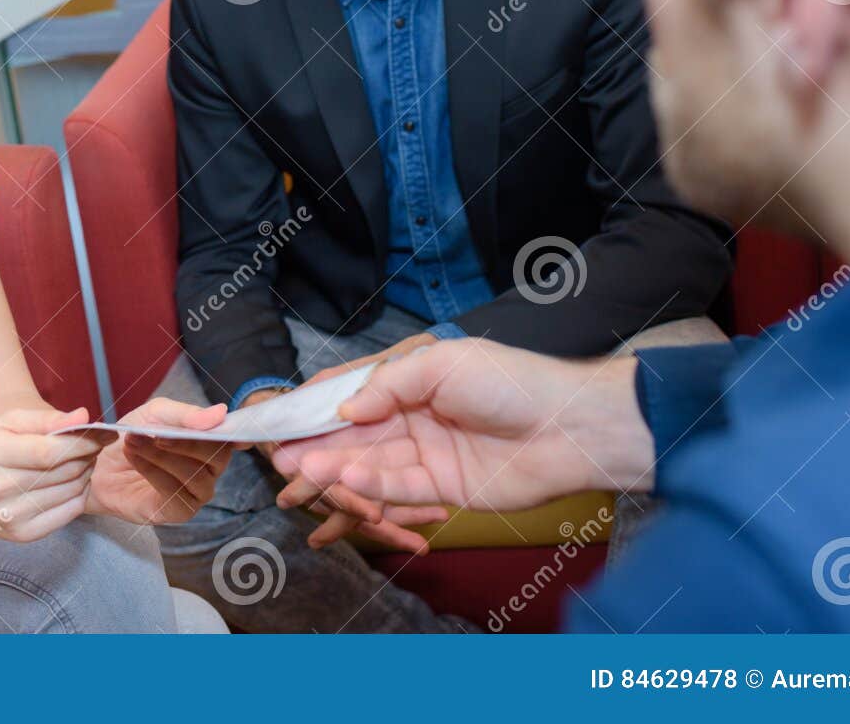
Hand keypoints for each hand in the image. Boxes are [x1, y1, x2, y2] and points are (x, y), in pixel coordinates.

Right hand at [0, 407, 113, 542]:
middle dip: (87, 455)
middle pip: (62, 472)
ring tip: (82, 461)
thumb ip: (46, 419)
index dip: (81, 443)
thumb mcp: (6, 424)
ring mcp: (11, 516)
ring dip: (86, 473)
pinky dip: (80, 494)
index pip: (49, 451)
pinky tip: (74, 481)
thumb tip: (84, 416)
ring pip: (70, 491)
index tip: (99, 434)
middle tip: (93, 445)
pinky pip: (69, 513)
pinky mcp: (23, 534)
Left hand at [85, 398, 232, 524]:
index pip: (230, 439)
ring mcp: (197, 493)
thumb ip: (185, 413)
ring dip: (161, 456)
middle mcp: (209, 469)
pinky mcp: (179, 512)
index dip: (235, 434)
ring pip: (195, 475)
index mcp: (208, 442)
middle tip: (151, 432)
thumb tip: (221, 413)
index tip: (227, 427)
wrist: (99, 465)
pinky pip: (177, 494)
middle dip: (183, 442)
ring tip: (132, 442)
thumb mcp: (154, 414)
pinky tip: (135, 459)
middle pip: (217, 457)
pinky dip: (154, 472)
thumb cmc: (132, 436)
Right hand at [271, 338, 654, 512]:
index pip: (353, 392)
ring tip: (302, 471)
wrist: (570, 425)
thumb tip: (343, 408)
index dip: (317, 404)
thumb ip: (387, 384)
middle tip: (279, 455)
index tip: (281, 416)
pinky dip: (371, 484)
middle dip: (317, 443)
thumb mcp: (440, 363)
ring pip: (371, 461)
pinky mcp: (443, 486)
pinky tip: (346, 477)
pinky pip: (399, 486)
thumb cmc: (510, 380)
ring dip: (336, 466)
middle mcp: (414, 416)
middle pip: (355, 433)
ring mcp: (427, 452)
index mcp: (412, 379)